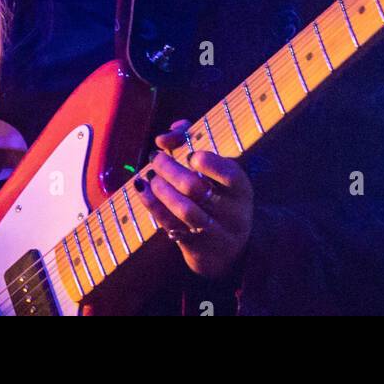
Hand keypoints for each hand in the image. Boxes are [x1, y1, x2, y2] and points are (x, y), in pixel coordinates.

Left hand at [134, 119, 253, 280]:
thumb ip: (193, 141)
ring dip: (161, 189)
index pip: (230, 175)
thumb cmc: (218, 195)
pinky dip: (153, 206)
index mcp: (241, 189)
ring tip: (150, 176)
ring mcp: (215, 233)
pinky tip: (141, 190)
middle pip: (197, 188)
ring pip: (184, 209)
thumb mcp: (216, 171)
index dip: (210, 164)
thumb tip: (167, 135)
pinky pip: (171, 226)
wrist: (226, 249)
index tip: (191, 156)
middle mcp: (233, 213)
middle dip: (170, 169)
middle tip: (155, 157)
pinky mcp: (197, 248)